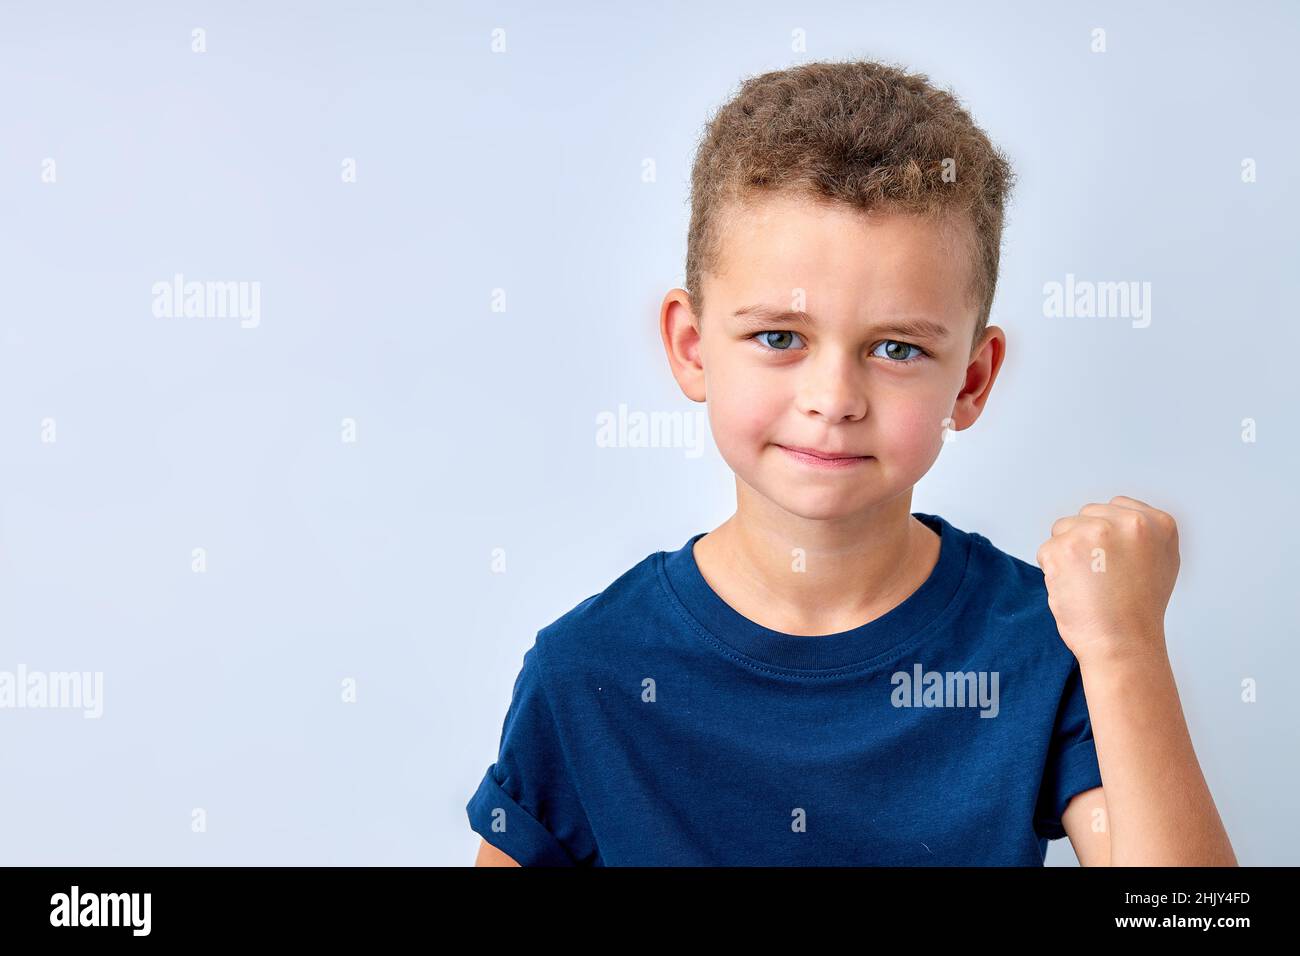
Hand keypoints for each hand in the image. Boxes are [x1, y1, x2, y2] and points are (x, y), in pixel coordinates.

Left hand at [1036, 495, 1179, 666]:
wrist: (1122, 644)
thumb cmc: (1138, 613)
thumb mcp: (1162, 562)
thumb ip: (1144, 535)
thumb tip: (1117, 520)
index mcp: (1157, 524)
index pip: (1115, 507)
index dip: (1108, 537)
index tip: (1113, 560)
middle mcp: (1128, 522)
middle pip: (1087, 516)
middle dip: (1086, 542)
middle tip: (1101, 577)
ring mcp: (1093, 533)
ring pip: (1063, 529)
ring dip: (1068, 554)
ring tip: (1089, 584)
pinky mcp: (1063, 548)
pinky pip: (1046, 551)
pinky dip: (1053, 570)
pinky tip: (1074, 589)